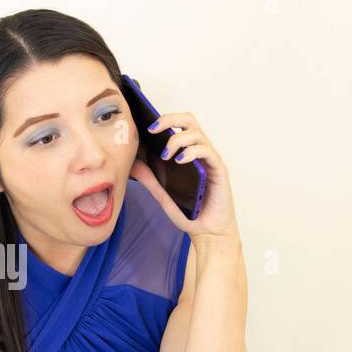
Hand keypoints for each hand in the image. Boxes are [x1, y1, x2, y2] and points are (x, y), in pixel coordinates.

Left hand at [130, 111, 238, 240]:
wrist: (208, 232)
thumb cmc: (190, 212)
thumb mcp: (162, 195)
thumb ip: (149, 179)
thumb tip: (132, 163)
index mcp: (187, 153)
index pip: (177, 125)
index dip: (162, 120)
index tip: (144, 127)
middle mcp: (200, 152)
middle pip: (189, 120)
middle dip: (169, 119)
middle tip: (152, 129)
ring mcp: (210, 160)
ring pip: (197, 133)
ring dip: (177, 139)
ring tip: (165, 154)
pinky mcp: (219, 169)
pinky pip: (207, 151)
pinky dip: (191, 152)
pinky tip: (180, 161)